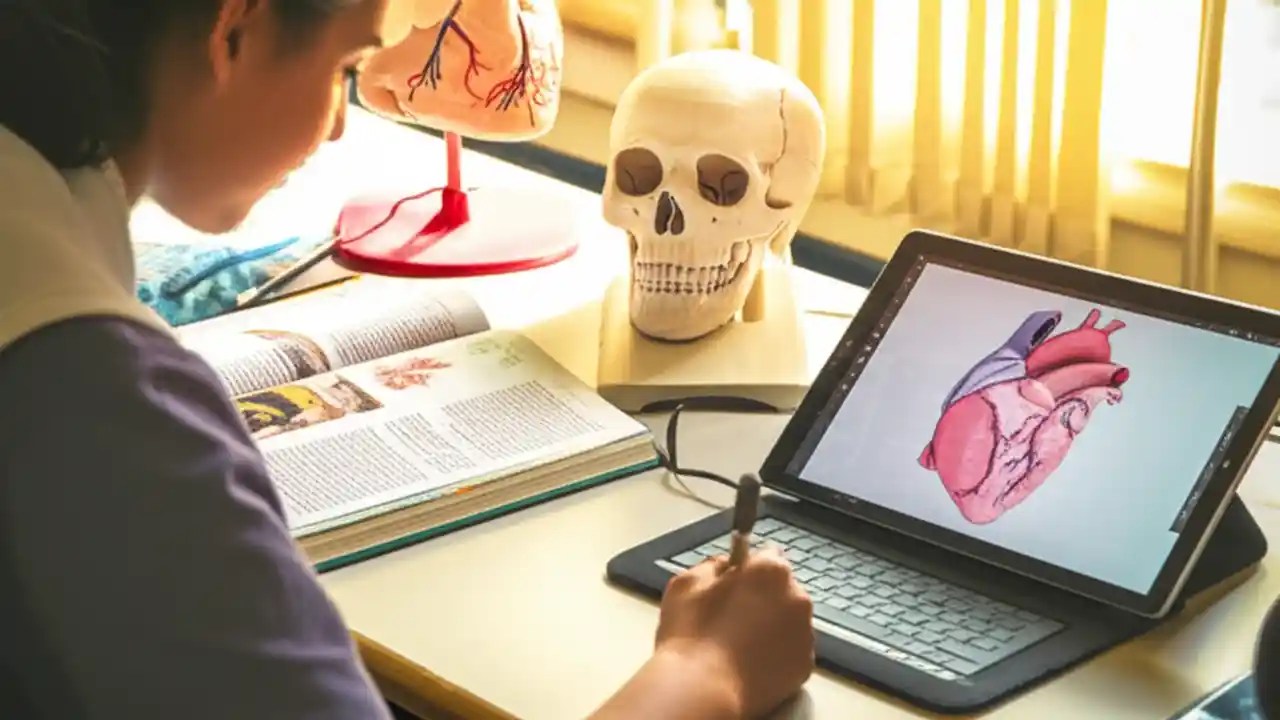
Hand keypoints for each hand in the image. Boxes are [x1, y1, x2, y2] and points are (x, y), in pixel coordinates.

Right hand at [655, 546, 814, 717]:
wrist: (702, 689)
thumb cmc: (690, 633)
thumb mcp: (687, 583)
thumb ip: (713, 565)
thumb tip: (726, 567)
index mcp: (771, 571)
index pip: (768, 556)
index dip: (748, 570)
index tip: (733, 584)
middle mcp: (797, 598)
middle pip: (782, 589)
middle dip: (763, 598)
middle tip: (732, 617)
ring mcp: (805, 634)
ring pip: (788, 621)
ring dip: (771, 626)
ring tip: (739, 645)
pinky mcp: (805, 666)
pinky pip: (791, 651)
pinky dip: (776, 654)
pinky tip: (750, 662)